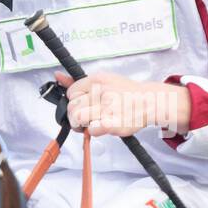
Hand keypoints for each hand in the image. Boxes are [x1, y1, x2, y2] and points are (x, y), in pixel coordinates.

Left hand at [55, 71, 188, 137]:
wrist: (150, 101)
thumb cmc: (126, 92)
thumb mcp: (104, 80)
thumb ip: (79, 81)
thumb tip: (57, 76)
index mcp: (97, 80)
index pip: (71, 92)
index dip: (75, 101)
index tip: (83, 104)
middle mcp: (101, 92)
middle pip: (72, 107)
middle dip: (76, 116)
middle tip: (87, 118)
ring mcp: (107, 108)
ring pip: (79, 119)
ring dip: (83, 124)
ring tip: (94, 122)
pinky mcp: (112, 123)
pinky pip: (92, 131)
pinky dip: (95, 131)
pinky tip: (104, 126)